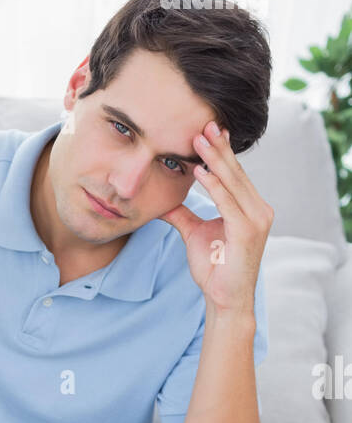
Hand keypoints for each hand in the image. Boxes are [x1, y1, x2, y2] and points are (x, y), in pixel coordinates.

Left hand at [159, 121, 272, 314]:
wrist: (224, 299)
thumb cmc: (214, 268)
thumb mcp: (194, 233)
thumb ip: (182, 214)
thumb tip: (163, 199)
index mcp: (250, 207)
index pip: (234, 174)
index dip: (221, 152)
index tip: (207, 130)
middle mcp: (259, 209)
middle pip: (235, 173)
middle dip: (218, 148)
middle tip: (204, 123)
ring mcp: (257, 220)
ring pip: (232, 182)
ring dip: (214, 159)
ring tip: (198, 139)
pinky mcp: (248, 231)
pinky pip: (228, 202)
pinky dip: (213, 186)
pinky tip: (199, 171)